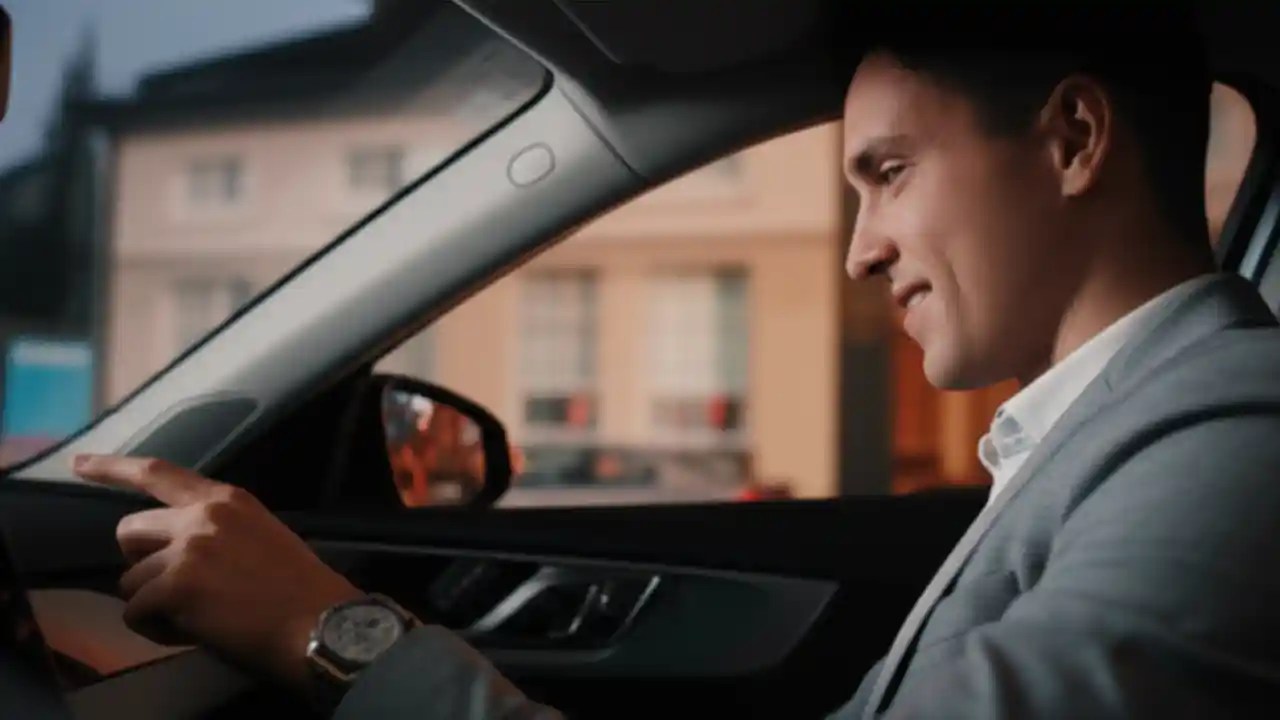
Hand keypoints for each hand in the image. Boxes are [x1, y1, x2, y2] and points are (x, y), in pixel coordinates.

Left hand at [72, 454, 363, 689]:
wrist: (322, 623)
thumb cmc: (300, 589)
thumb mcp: (261, 538)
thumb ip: (216, 533)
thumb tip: (172, 554)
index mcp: (227, 500)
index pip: (157, 472)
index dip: (112, 467)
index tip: (80, 463)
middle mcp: (202, 515)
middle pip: (129, 530)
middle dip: (139, 563)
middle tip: (169, 587)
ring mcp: (187, 549)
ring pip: (129, 581)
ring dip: (153, 603)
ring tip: (194, 616)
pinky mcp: (176, 586)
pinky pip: (135, 613)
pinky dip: (156, 629)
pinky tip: (193, 632)